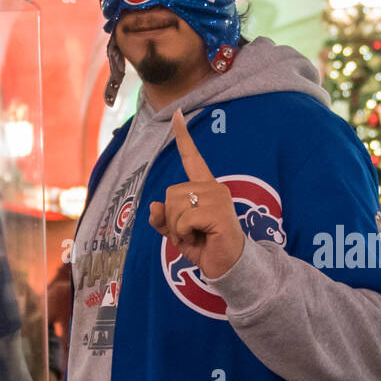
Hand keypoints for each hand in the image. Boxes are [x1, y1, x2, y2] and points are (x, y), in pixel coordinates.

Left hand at [148, 111, 245, 278]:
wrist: (227, 266)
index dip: (183, 137)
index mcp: (204, 188)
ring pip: (175, 206)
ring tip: (196, 236)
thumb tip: (153, 206)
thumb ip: (163, 220)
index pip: (193, 158)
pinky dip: (184, 234)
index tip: (177, 113)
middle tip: (189, 232)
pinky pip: (184, 219)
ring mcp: (218, 197)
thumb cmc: (204, 246)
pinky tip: (200, 239)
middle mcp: (213, 187)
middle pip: (171, 194)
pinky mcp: (218, 212)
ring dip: (177, 229)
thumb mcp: (177, 233)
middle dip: (172, 219)